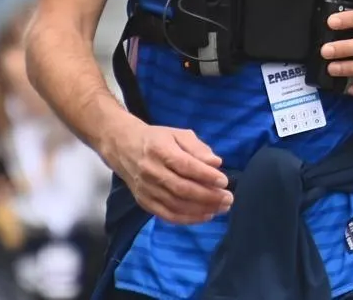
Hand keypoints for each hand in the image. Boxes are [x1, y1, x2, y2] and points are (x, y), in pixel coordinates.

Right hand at [102, 119, 231, 224]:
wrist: (123, 148)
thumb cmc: (157, 139)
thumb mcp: (178, 134)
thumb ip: (198, 148)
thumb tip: (216, 163)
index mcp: (160, 151)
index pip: (185, 166)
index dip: (206, 175)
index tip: (224, 181)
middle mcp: (151, 172)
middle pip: (181, 189)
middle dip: (208, 196)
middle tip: (228, 198)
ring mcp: (146, 189)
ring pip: (175, 204)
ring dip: (201, 209)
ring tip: (222, 208)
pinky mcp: (144, 202)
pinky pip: (166, 215)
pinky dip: (187, 218)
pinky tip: (205, 216)